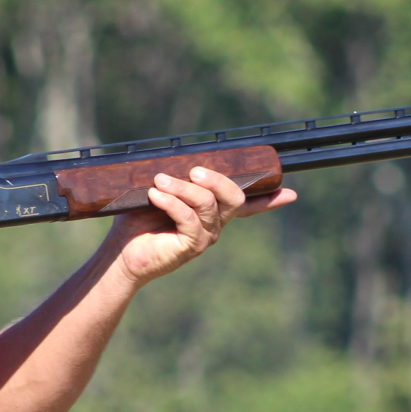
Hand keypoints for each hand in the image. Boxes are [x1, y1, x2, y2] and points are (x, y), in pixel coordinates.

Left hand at [105, 167, 296, 286]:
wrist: (121, 253)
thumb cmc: (139, 219)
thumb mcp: (160, 192)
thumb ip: (177, 177)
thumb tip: (179, 158)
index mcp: (212, 211)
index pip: (247, 205)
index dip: (269, 200)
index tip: (289, 193)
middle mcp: (215, 224)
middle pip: (234, 197)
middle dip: (217, 179)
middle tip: (194, 170)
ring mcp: (206, 236)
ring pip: (208, 204)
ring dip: (183, 188)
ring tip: (159, 182)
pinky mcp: (192, 246)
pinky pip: (189, 218)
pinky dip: (172, 202)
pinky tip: (155, 195)